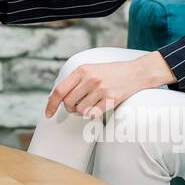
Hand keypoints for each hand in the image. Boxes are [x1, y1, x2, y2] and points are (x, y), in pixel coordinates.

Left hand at [45, 51, 174, 118]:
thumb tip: (57, 97)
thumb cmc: (111, 72)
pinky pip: (93, 115)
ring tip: (90, 105)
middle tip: (76, 106)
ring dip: (82, 112)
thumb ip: (75, 80)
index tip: (48, 114)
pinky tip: (96, 109)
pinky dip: (91, 115)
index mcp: (82, 70)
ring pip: (80, 110)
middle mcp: (90, 79)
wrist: (136, 72)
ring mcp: (101, 89)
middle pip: (68, 103)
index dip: (51, 104)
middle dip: (70, 108)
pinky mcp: (111, 99)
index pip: (60, 90)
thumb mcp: (91, 69)